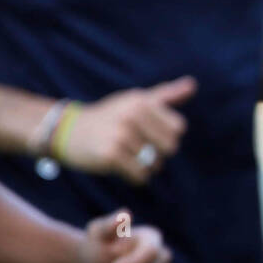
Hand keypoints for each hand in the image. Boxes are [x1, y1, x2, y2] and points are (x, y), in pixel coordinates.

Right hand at [58, 76, 196, 183]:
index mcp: (142, 100)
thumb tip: (193, 85)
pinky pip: (139, 175)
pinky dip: (135, 177)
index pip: (178, 128)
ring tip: (128, 157)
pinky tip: (122, 168)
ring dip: (145, 167)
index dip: (166, 136)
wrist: (68, 131)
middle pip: (170, 147)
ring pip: (154, 164)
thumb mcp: (136, 100)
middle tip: (139, 149)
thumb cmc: (110, 116)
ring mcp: (121, 134)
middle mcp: (132, 115)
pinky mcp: (110, 154)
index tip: (149, 134)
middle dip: (158, 153)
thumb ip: (166, 95)